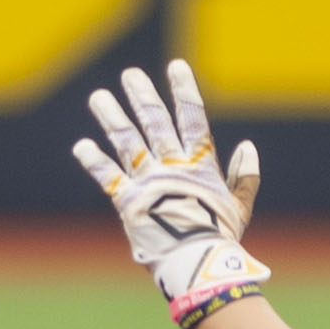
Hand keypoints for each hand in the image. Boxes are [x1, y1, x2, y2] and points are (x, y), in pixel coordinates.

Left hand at [72, 60, 267, 306]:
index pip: (193, 119)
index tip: (175, 67)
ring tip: (98, 97)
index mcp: (199, 166)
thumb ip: (244, 177)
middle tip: (130, 75)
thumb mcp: (239, 206)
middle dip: (143, 97)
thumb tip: (248, 147)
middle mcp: (171, 167)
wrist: (197, 262)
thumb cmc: (221, 238)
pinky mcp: (128, 202)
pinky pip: (109, 178)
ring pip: (128, 143)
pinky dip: (95, 162)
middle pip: (155, 123)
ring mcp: (148, 182)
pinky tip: (81, 146)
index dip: (184, 91)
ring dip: (112, 118)